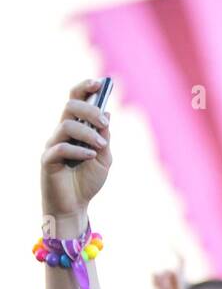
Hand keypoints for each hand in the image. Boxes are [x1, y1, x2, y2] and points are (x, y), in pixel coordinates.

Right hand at [40, 79, 111, 228]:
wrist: (75, 206)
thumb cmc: (88, 180)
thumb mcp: (104, 158)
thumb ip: (104, 138)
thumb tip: (108, 114)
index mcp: (75, 128)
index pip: (75, 100)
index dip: (84, 88)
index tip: (99, 82)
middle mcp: (61, 132)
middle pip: (70, 106)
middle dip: (89, 110)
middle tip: (104, 121)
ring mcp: (53, 144)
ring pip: (66, 124)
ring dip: (87, 132)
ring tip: (100, 145)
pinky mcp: (48, 160)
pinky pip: (60, 147)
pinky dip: (78, 150)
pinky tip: (90, 156)